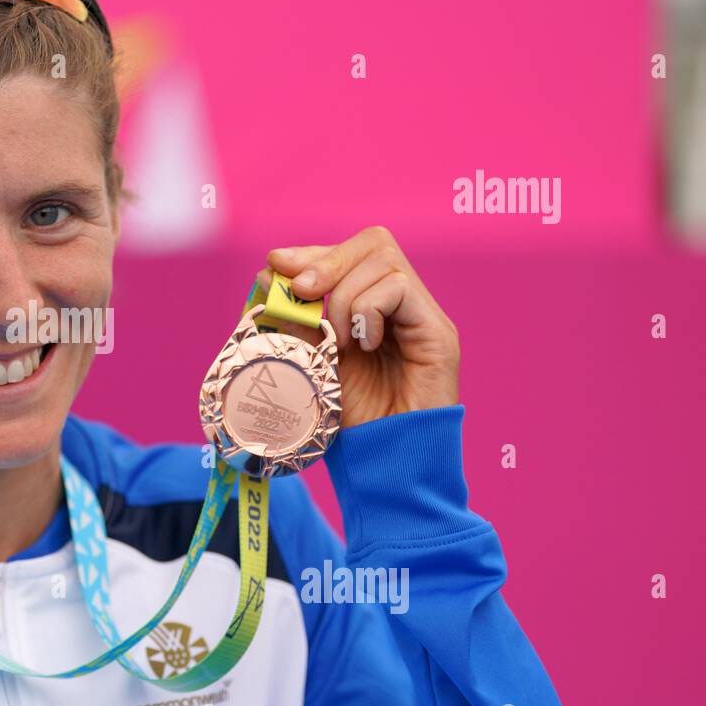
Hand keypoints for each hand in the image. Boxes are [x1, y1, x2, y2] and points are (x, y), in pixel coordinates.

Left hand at [257, 226, 459, 427]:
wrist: (385, 463)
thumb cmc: (350, 422)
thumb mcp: (309, 363)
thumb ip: (293, 322)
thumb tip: (268, 275)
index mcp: (372, 308)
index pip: (349, 253)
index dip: (312, 253)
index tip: (275, 264)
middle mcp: (403, 305)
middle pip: (372, 242)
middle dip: (327, 260)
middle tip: (301, 291)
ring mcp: (423, 316)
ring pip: (383, 261)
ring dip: (344, 296)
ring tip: (338, 340)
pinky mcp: (438, 332)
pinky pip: (398, 288)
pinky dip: (368, 310)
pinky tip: (363, 345)